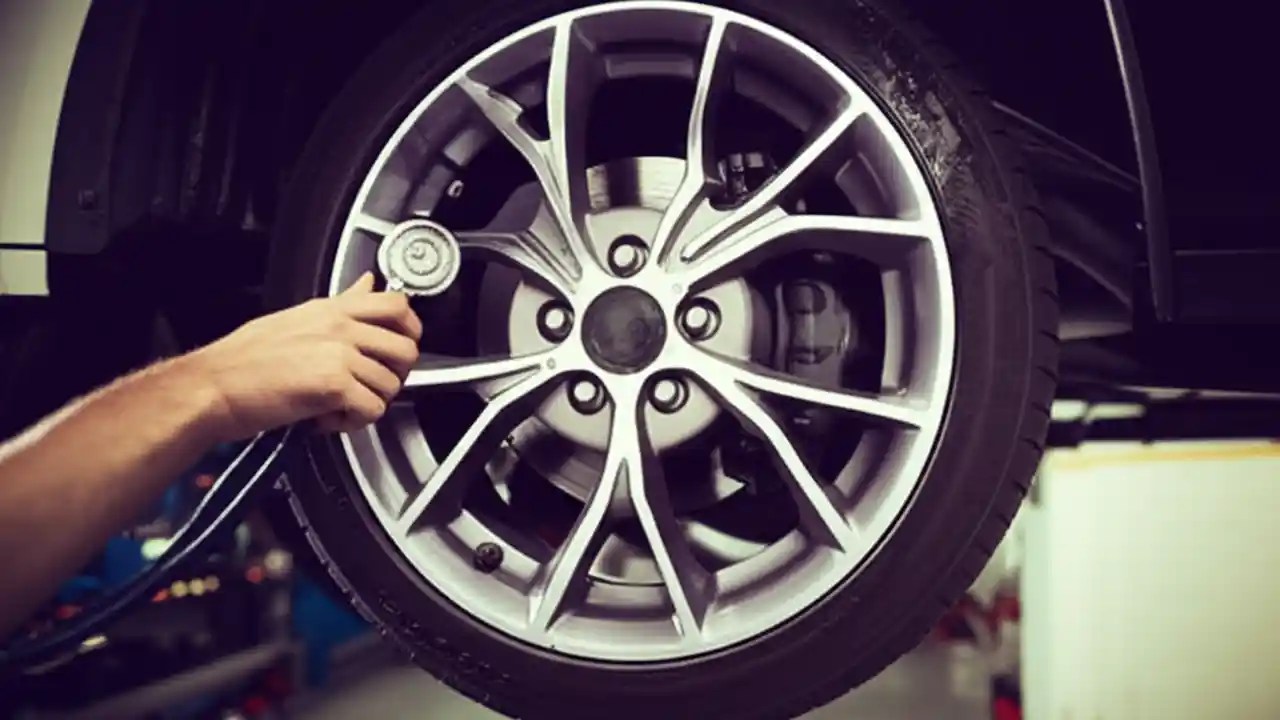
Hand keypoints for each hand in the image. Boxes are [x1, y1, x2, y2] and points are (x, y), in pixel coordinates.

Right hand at [183, 273, 423, 440]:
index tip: (399, 349)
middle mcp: (340, 328)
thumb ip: (341, 303)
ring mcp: (339, 354)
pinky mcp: (334, 385)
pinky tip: (326, 418)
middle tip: (366, 387)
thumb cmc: (243, 360)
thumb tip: (368, 284)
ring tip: (334, 406)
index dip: (410, 330)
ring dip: (366, 404)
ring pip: (390, 386)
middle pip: (406, 350)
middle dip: (393, 377)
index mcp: (332, 310)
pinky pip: (372, 410)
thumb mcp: (297, 318)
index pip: (398, 305)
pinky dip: (352, 424)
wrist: (212, 387)